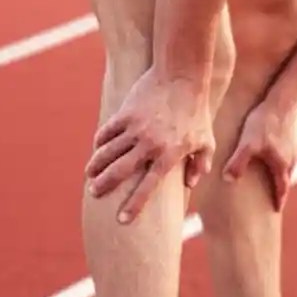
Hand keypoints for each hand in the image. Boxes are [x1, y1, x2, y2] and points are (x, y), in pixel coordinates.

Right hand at [86, 68, 214, 223]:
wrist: (183, 76)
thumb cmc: (197, 110)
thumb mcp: (206, 140)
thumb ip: (200, 164)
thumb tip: (190, 184)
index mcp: (169, 155)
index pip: (148, 187)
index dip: (134, 205)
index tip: (122, 219)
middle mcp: (149, 144)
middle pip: (120, 171)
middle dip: (104, 185)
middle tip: (94, 194)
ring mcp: (135, 128)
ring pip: (108, 152)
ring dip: (96, 166)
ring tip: (90, 176)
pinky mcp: (125, 113)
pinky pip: (108, 131)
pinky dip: (100, 142)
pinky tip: (96, 149)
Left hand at [223, 99, 296, 210]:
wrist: (287, 97)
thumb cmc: (266, 121)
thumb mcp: (248, 144)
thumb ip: (238, 163)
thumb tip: (228, 180)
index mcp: (282, 165)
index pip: (281, 189)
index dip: (278, 200)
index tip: (277, 210)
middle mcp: (294, 158)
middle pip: (287, 176)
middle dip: (280, 185)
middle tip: (274, 192)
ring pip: (289, 162)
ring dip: (282, 168)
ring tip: (273, 169)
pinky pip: (291, 148)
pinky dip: (284, 153)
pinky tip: (276, 146)